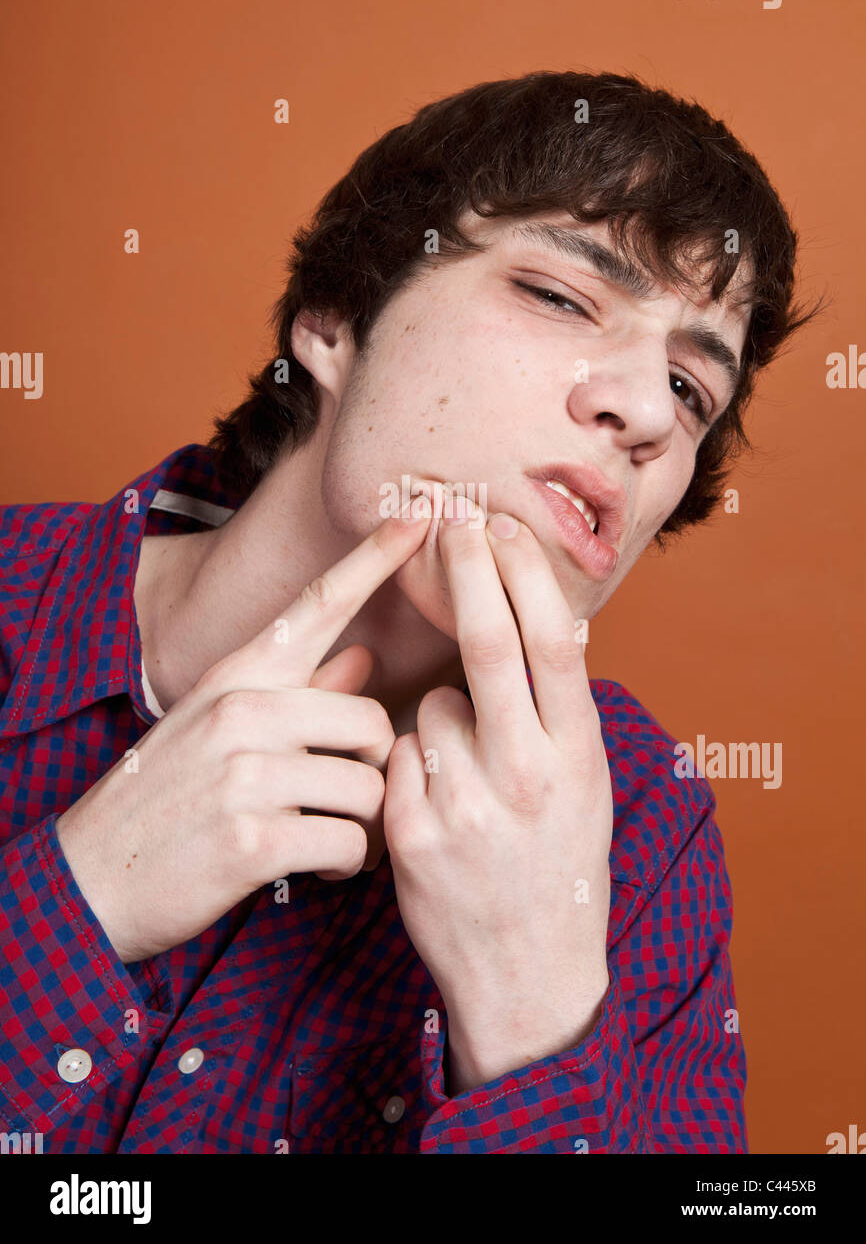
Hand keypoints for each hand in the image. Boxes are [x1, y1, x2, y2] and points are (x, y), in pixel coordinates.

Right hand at [55, 507, 430, 964]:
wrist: (95, 878)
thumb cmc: (168, 798)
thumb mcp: (218, 727)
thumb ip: (299, 692)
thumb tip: (362, 659)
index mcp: (237, 675)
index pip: (317, 605)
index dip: (373, 559)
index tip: (419, 516)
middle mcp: (241, 711)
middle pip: (373, 720)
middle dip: (373, 768)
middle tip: (348, 797)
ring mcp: (246, 774)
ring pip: (369, 787)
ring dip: (364, 824)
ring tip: (332, 836)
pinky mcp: (254, 840)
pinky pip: (350, 842)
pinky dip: (347, 863)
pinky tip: (321, 866)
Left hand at [384, 501, 612, 1092]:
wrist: (529, 977)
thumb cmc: (561, 866)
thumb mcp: (587, 788)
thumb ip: (561, 715)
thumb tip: (544, 622)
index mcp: (578, 756)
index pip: (551, 643)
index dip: (525, 575)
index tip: (502, 526)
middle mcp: (527, 774)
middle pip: (489, 647)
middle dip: (468, 573)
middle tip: (451, 520)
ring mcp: (467, 804)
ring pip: (433, 707)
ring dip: (441, 717)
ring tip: (468, 775)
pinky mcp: (413, 834)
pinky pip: (399, 758)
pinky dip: (412, 764)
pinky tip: (437, 806)